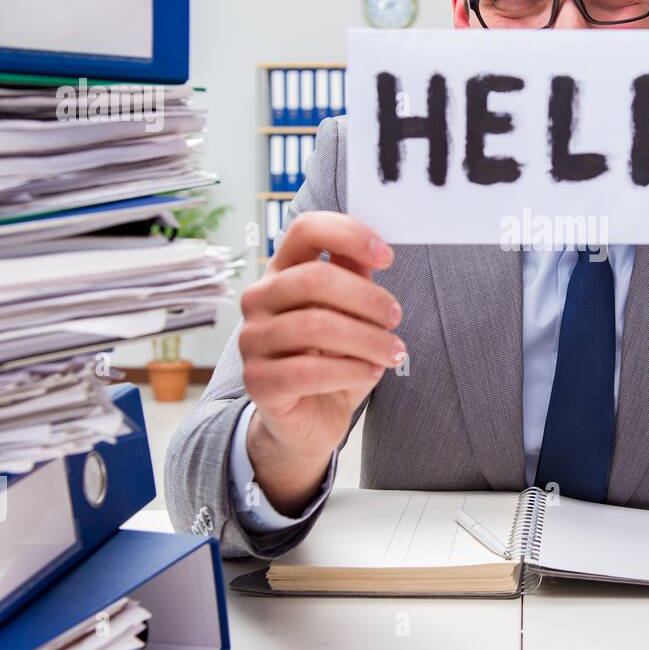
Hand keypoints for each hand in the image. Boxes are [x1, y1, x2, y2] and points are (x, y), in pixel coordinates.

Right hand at [238, 212, 404, 515]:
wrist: (309, 419)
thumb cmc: (333, 358)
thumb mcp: (351, 313)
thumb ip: (356, 278)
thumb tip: (374, 251)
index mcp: (282, 272)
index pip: (305, 230)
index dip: (348, 235)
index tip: (386, 257)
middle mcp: (259, 300)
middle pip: (315, 279)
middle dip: (367, 298)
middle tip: (396, 317)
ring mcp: (253, 340)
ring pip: (315, 326)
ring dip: (367, 339)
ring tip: (393, 352)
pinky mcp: (258, 382)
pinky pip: (307, 371)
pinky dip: (350, 371)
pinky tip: (370, 373)